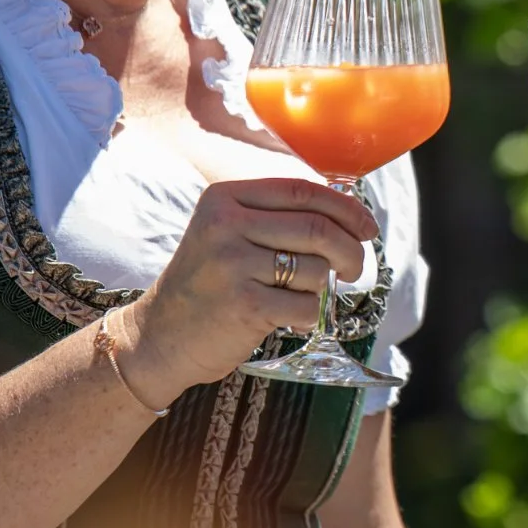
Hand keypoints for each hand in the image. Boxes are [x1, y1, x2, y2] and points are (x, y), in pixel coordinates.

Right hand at [123, 177, 377, 397]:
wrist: (159, 336)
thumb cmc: (208, 283)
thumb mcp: (229, 233)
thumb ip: (278, 217)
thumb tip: (351, 211)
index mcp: (225, 198)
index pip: (303, 191)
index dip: (346, 208)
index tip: (368, 228)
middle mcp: (225, 225)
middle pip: (318, 228)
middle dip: (351, 251)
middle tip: (355, 269)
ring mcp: (232, 265)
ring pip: (316, 269)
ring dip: (322, 288)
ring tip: (298, 296)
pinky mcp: (244, 305)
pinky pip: (306, 306)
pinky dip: (308, 316)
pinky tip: (287, 318)